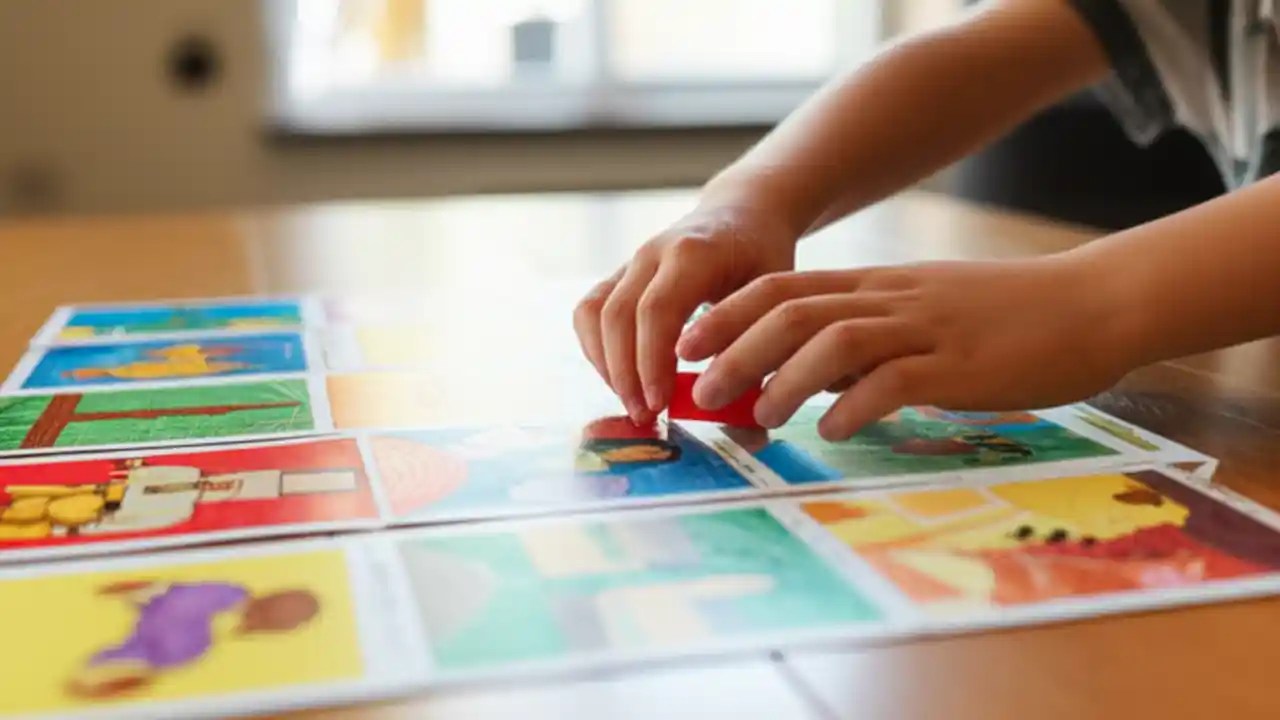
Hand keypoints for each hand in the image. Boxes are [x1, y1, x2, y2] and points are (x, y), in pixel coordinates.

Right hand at [574, 203, 797, 421]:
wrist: (742, 212)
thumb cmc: (762, 255)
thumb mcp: (773, 293)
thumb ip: (754, 342)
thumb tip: (736, 406)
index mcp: (693, 253)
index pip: (657, 310)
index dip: (651, 361)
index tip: (659, 404)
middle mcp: (652, 252)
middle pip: (618, 314)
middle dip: (625, 373)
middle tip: (644, 416)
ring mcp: (630, 262)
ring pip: (594, 312)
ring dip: (605, 364)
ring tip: (631, 403)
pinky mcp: (618, 275)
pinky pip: (590, 311)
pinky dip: (596, 349)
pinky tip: (620, 380)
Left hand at [677, 255, 1135, 438]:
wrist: (1091, 304)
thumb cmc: (1006, 316)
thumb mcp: (922, 312)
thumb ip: (866, 335)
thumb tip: (807, 375)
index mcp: (878, 285)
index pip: (785, 287)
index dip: (728, 315)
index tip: (687, 346)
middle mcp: (891, 299)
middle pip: (794, 311)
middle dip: (736, 350)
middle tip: (702, 391)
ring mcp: (926, 328)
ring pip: (834, 341)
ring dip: (783, 381)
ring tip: (756, 418)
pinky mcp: (961, 365)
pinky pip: (895, 380)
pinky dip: (854, 406)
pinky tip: (832, 431)